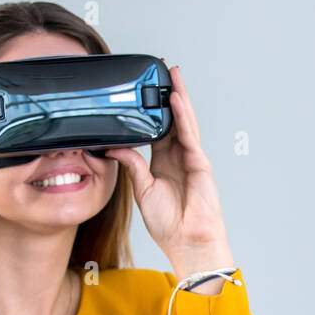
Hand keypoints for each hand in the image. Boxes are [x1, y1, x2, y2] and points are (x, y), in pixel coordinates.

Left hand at [105, 64, 231, 270]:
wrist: (187, 242)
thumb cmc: (169, 225)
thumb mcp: (141, 190)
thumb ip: (131, 165)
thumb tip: (115, 146)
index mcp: (162, 164)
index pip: (156, 129)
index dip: (151, 110)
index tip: (143, 92)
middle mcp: (177, 158)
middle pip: (172, 119)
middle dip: (167, 95)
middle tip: (160, 72)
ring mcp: (190, 158)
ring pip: (183, 121)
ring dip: (178, 97)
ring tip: (171, 75)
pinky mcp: (199, 163)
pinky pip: (189, 134)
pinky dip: (182, 116)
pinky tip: (175, 99)